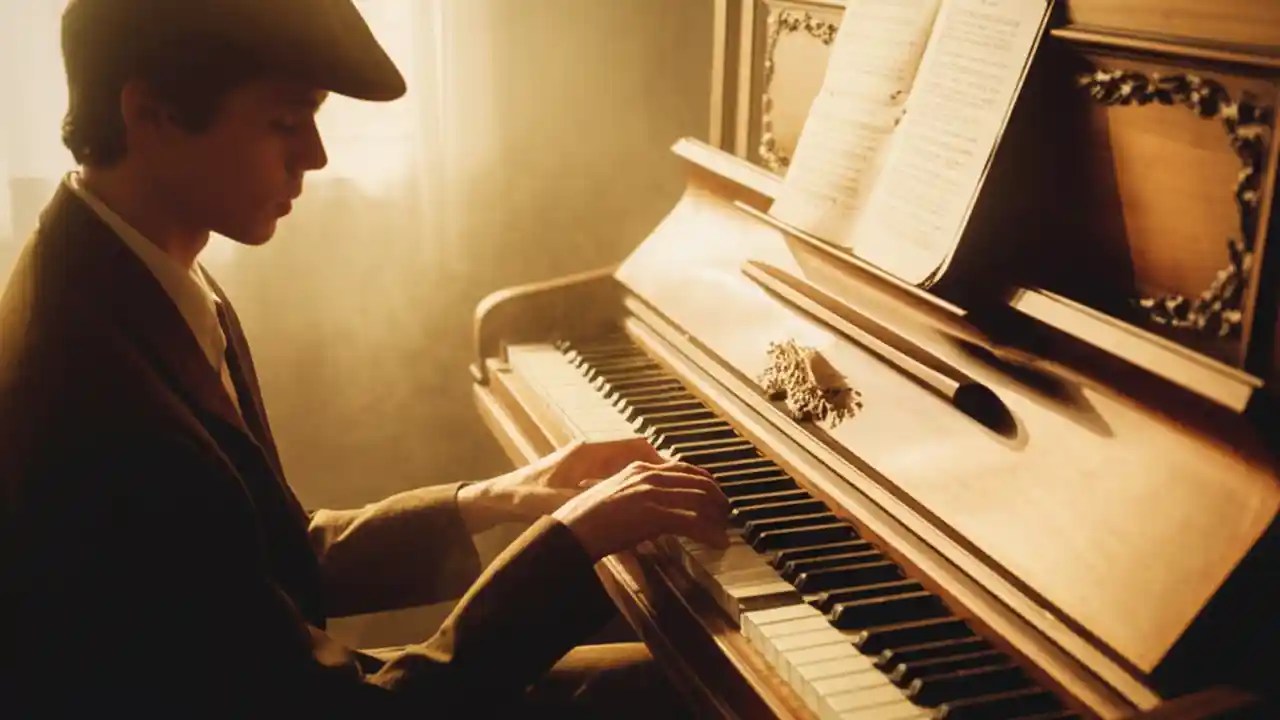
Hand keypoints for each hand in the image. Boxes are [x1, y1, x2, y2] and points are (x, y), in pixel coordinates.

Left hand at [458, 437, 669, 532]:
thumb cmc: (523, 497)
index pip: (635, 446)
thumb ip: (586, 505)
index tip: (676, 478)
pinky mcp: (581, 473)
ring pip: (626, 463)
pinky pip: (614, 473)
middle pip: (636, 453)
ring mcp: (586, 462)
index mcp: (588, 452)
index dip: (660, 460)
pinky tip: (636, 504)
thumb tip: (615, 512)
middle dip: (658, 469)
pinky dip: (629, 484)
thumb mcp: (556, 504)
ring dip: (644, 476)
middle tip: (677, 489)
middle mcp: (590, 452)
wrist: (498, 497)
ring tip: (664, 497)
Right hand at [551, 455, 730, 560]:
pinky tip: (718, 543)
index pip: (682, 467)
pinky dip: (710, 534)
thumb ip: (634, 495)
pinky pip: (692, 522)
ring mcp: (651, 494)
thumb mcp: (612, 496)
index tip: (715, 492)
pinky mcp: (654, 514)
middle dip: (717, 498)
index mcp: (638, 469)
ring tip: (724, 531)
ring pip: (699, 501)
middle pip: (697, 482)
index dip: (704, 480)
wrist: (570, 531)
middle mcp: (648, 476)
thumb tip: (652, 510)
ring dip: (717, 518)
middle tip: (726, 514)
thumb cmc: (584, 520)